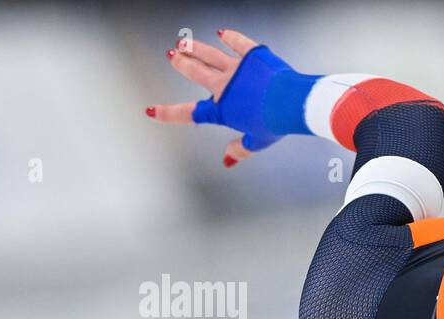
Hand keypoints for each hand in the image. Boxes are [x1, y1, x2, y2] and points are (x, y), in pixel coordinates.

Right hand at [145, 28, 289, 167]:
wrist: (292, 103)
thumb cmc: (276, 124)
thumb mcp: (257, 141)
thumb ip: (239, 149)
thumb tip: (227, 160)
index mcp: (222, 110)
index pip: (190, 113)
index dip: (169, 113)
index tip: (151, 110)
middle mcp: (224, 86)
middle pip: (196, 72)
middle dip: (182, 64)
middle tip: (172, 55)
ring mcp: (237, 68)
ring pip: (210, 55)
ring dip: (195, 48)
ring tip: (183, 42)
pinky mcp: (253, 56)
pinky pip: (239, 44)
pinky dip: (230, 37)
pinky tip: (221, 33)